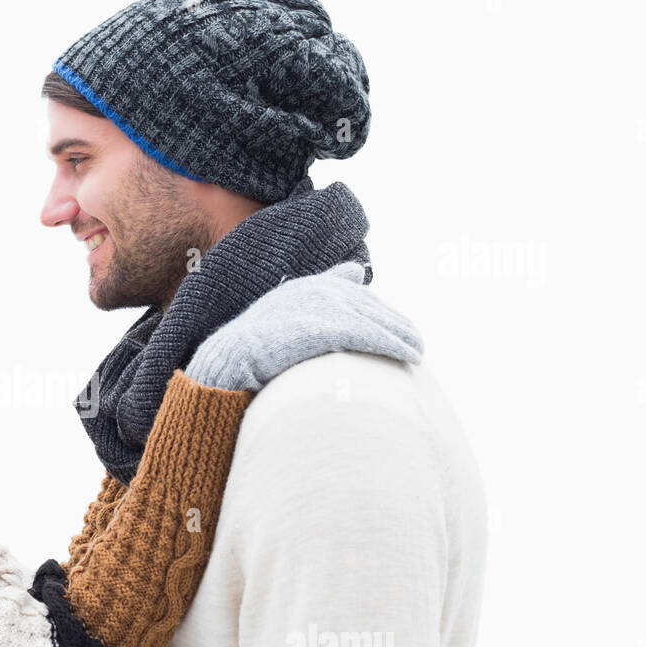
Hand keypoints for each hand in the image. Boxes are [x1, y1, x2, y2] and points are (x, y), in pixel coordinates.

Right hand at [183, 261, 422, 391]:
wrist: (227, 362)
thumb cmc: (251, 351)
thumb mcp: (280, 318)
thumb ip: (307, 307)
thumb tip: (346, 284)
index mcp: (308, 287)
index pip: (354, 293)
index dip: (377, 311)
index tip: (396, 327)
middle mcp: (318, 290)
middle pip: (370, 307)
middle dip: (395, 324)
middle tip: (416, 343)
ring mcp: (322, 307)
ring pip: (376, 321)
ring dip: (403, 337)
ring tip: (418, 353)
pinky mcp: (327, 327)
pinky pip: (371, 336)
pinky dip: (394, 345)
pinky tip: (411, 357)